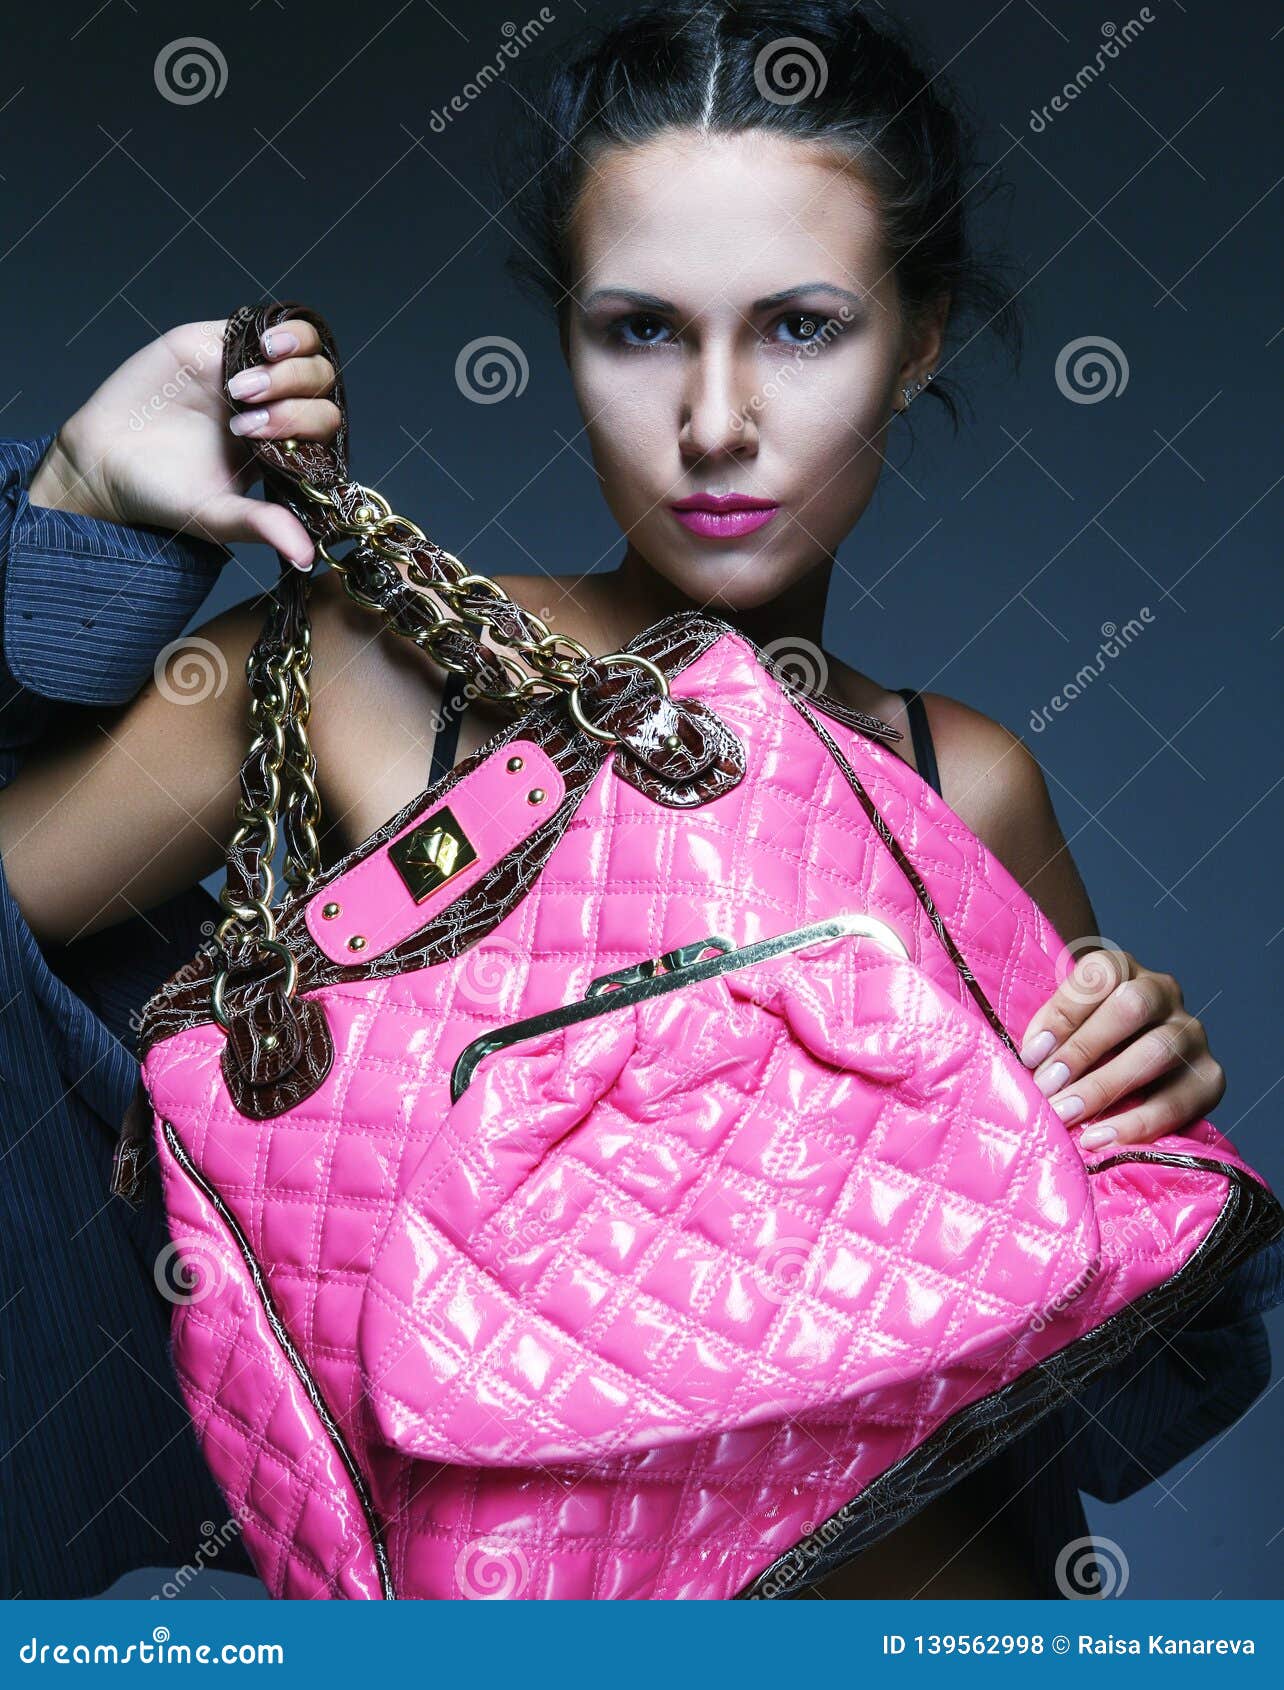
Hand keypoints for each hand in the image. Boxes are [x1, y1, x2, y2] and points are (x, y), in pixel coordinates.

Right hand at [28, 317, 339, 568]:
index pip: (324, 427)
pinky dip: (278, 332)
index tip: (255, 439)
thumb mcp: (217, 516)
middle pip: (320, 387)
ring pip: (305, 351)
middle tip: (244, 422)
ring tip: (247, 386)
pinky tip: (263, 347)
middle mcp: (276, 407)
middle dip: (293, 401)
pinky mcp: (220, 342)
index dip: (304, 425)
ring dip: (291, 366)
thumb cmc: (165, 495)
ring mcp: (250, 371)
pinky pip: (265, 323)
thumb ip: (263, 526)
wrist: (106, 463)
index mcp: (285, 448)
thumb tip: (307, 557)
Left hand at [1018, 947, 1225, 1148]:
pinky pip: (1178, 1101)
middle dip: (1083, 1049)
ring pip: (1157, 1051)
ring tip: (1066, 1113)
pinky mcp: (1209, 1078)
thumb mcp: (1066, 1025)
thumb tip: (1034, 1063)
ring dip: (1104, 1086)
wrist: (1134, 1070)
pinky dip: (1137, 1122)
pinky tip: (1100, 1137)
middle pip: (1132, 1007)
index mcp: (1125, 969)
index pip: (1100, 974)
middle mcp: (1164, 992)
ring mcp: (1191, 1033)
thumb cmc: (1085, 1042)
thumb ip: (1051, 1033)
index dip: (1064, 1013)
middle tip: (1047, 1086)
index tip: (1031, 1056)